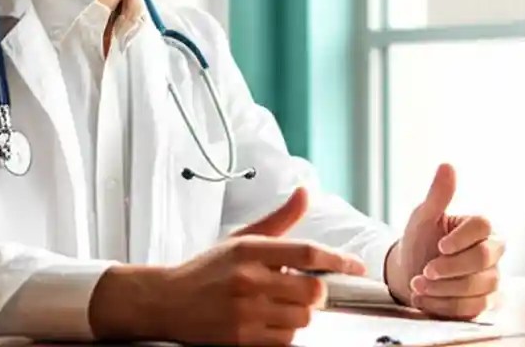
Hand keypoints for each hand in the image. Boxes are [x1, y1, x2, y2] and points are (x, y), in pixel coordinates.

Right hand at [89, 187, 365, 345]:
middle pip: (312, 292)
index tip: (356, 265)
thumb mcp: (242, 238)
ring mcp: (244, 313)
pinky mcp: (240, 340)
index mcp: (250, 250)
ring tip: (279, 305)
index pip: (307, 253)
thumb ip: (280, 220)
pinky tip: (268, 322)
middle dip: (316, 293)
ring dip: (299, 314)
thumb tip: (306, 192)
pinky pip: (285, 340)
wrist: (168, 301)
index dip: (338, 259)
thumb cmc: (208, 269)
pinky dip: (284, 333)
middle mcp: (248, 280)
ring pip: (302, 319)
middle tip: (305, 290)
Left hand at [386, 163, 503, 319]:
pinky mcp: (485, 303)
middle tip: (426, 270)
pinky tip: (426, 299)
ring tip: (418, 284)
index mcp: (482, 228)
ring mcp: (492, 279)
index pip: (484, 227)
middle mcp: (494, 253)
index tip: (440, 245)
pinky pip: (473, 309)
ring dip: (444, 288)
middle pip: (484, 259)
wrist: (410, 273)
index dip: (462, 238)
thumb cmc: (420, 241)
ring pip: (478, 287)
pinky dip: (446, 305)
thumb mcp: (423, 216)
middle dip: (451, 267)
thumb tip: (447, 166)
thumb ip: (438, 195)